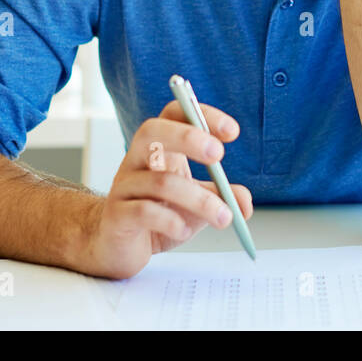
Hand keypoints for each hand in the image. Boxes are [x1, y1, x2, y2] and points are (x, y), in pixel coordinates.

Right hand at [78, 100, 252, 278]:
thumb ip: (222, 197)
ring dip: (200, 200)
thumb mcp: (197, 202)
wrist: (117, 247)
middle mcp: (136, 160)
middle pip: (153, 131)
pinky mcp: (116, 216)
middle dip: (188, 138)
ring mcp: (123, 186)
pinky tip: (184, 230)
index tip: (232, 132)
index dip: (201, 114)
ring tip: (223, 217)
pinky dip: (171, 221)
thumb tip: (245, 205)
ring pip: (160, 181)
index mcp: (158, 147)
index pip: (173, 113)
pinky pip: (144, 212)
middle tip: (219, 156)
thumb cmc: (158, 214)